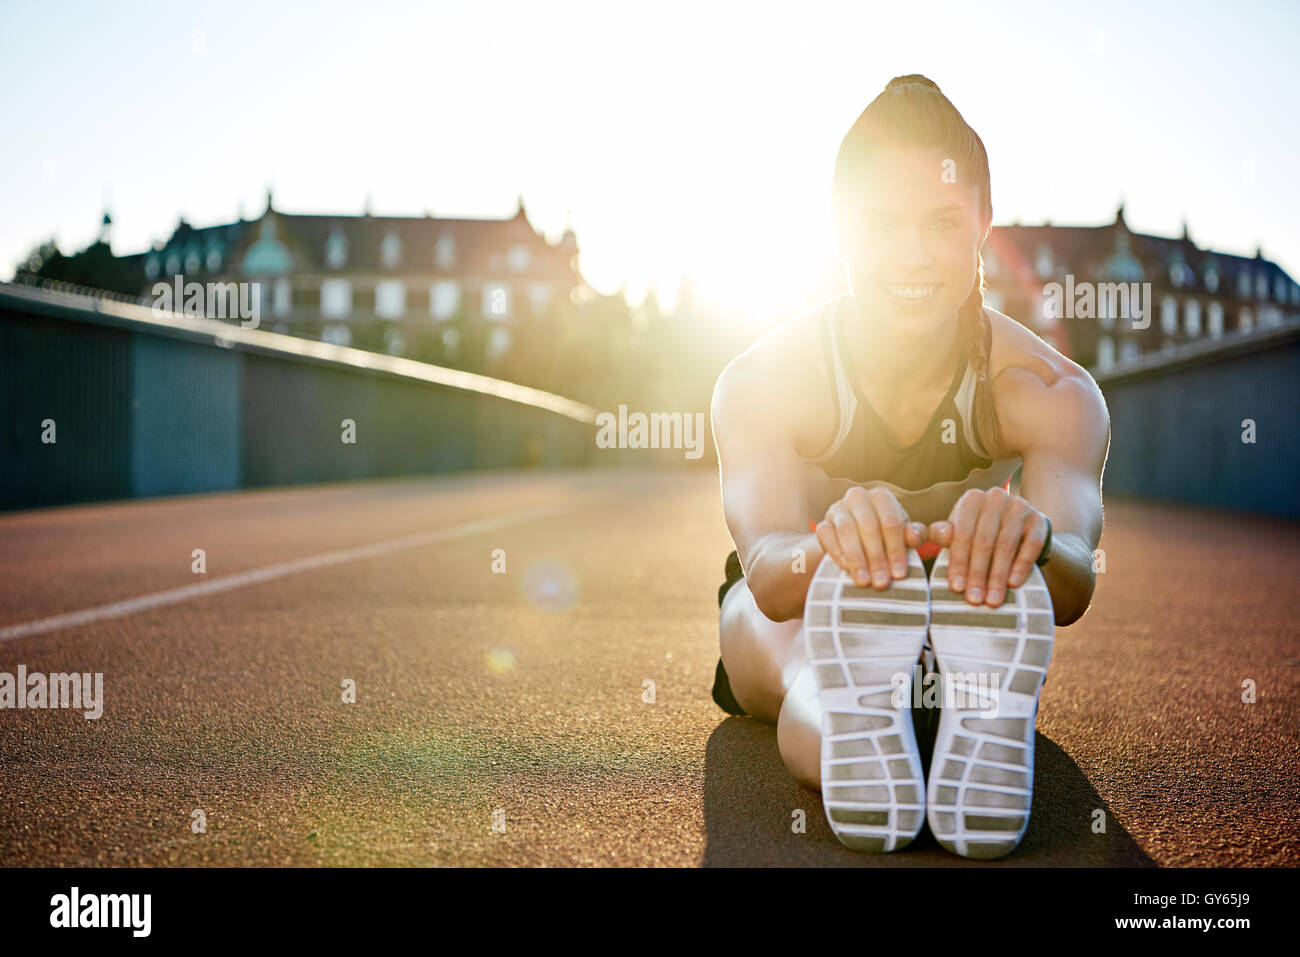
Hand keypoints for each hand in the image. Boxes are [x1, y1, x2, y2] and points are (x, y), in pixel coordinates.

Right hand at [814, 486, 927, 589]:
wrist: (855, 542)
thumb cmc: (886, 538)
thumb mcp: (903, 536)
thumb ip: (914, 535)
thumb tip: (914, 536)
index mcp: (881, 497)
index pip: (891, 522)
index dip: (896, 549)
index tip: (899, 574)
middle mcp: (858, 497)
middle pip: (869, 526)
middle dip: (876, 557)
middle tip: (882, 583)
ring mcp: (837, 509)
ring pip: (846, 530)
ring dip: (856, 558)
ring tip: (864, 582)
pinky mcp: (822, 524)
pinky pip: (826, 536)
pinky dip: (837, 553)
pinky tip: (846, 570)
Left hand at [927, 487, 1047, 606]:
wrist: (1019, 529)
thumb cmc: (980, 533)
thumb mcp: (959, 531)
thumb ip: (943, 535)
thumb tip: (941, 535)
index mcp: (971, 499)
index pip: (962, 534)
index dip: (958, 563)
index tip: (957, 588)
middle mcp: (995, 498)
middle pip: (984, 541)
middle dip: (978, 574)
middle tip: (975, 599)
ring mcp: (1019, 507)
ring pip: (1006, 545)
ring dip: (998, 575)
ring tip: (993, 599)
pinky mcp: (1039, 520)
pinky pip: (1031, 545)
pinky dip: (1022, 566)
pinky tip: (1013, 584)